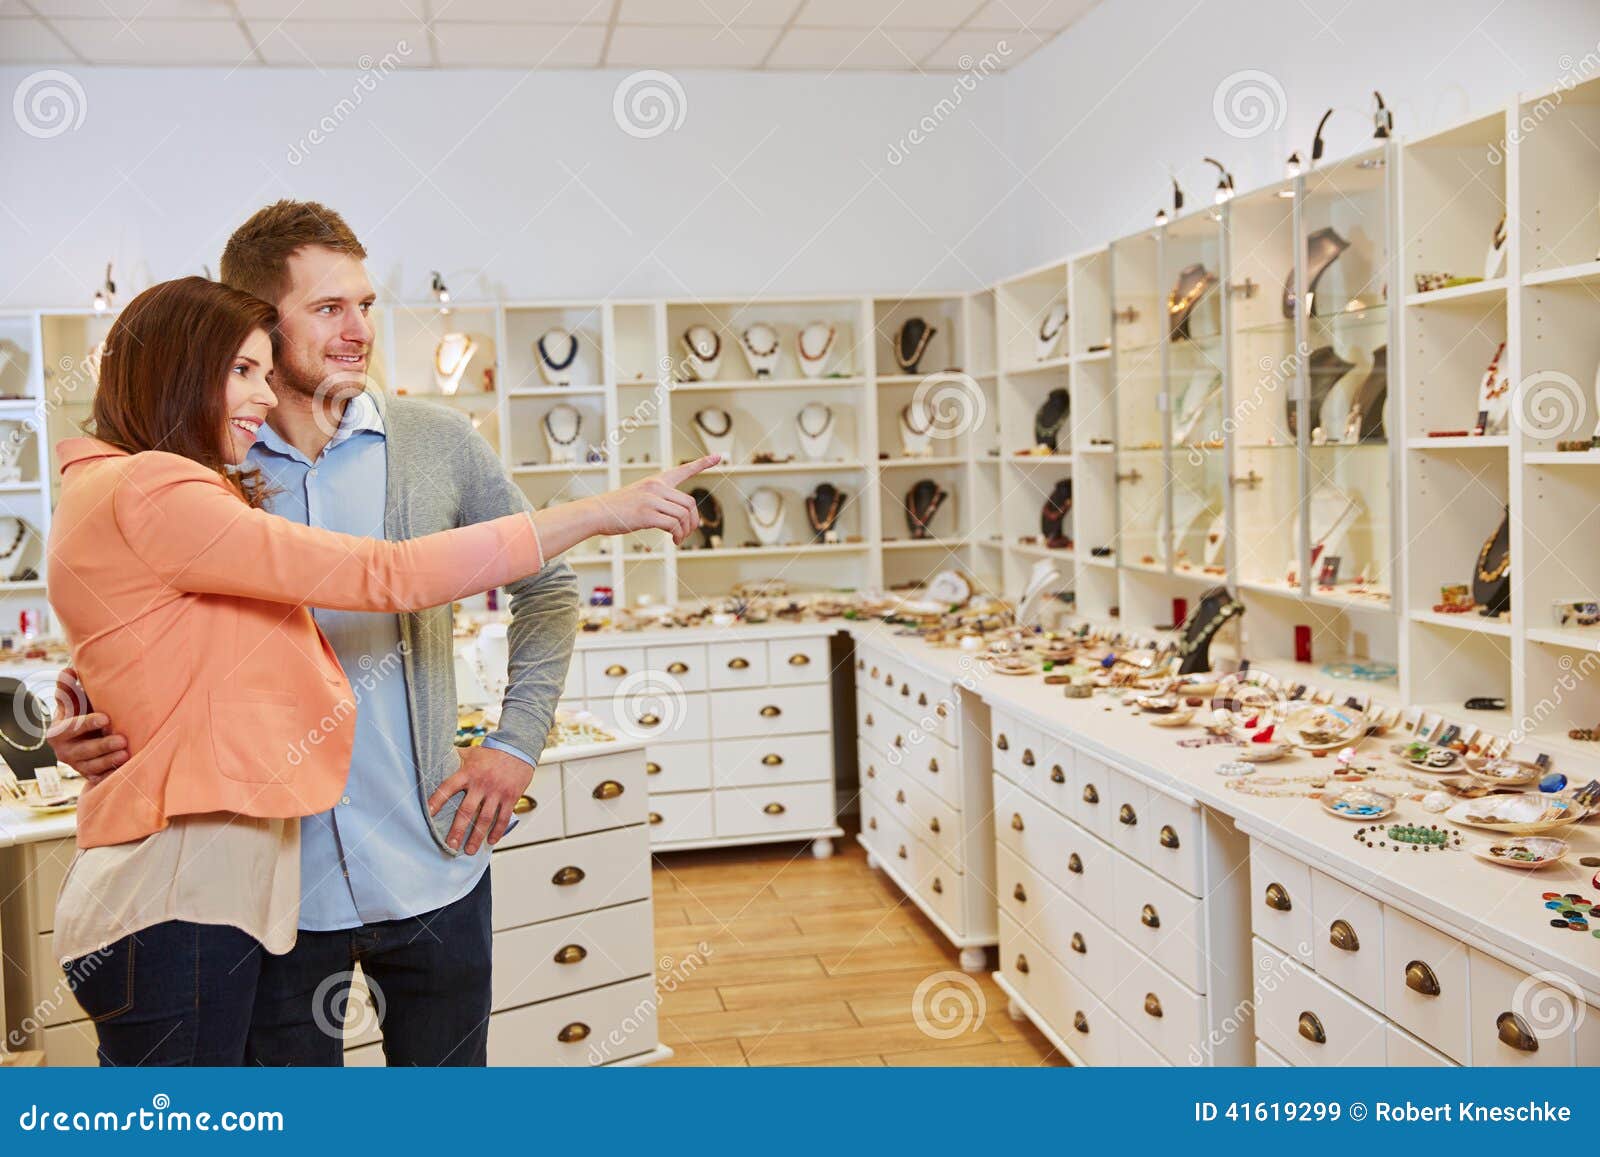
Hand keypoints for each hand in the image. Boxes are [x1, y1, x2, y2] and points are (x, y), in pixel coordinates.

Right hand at [45, 667, 128, 782]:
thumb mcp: (72, 703)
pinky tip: (124, 771)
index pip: (72, 727)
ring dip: (109, 761)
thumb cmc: (78, 715)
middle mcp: (64, 751)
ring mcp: (77, 765)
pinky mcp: (88, 775)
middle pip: (84, 750)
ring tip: (126, 754)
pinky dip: (111, 775)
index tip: (106, 718)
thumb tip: (69, 670)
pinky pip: (99, 778)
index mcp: (58, 732)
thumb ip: (68, 688)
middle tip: (122, 740)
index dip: (87, 723)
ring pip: (93, 766)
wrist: (80, 740)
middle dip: (103, 745)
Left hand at [426, 744, 535, 855]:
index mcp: (468, 772)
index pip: (449, 787)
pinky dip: (497, 831)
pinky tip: (491, 841)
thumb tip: (432, 756)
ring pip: (485, 818)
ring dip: (477, 836)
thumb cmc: (491, 753)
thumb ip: (453, 758)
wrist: (518, 749)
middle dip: (458, 830)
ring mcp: (497, 791)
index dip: (437, 800)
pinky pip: (503, 817)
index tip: (428, 814)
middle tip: (450, 845)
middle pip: (467, 810)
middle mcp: (482, 783)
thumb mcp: (470, 753)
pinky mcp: (511, 797)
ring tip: (469, 850)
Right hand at [586, 454, 720, 544]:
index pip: (682, 470)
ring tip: (678, 539)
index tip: (718, 456)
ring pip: (684, 515)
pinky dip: (678, 535)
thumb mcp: (639, 498)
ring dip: (685, 531)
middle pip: (689, 503)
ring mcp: (651, 499)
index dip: (702, 463)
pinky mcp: (647, 514)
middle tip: (687, 533)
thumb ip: (659, 502)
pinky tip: (674, 540)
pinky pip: (673, 524)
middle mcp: (656, 486)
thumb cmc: (617, 509)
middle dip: (694, 521)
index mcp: (656, 481)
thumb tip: (679, 519)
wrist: (596, 512)